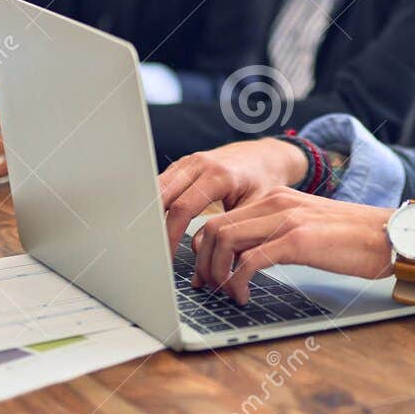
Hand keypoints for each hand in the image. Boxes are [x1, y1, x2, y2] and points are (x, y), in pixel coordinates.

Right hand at [158, 138, 309, 250]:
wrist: (265, 156)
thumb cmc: (262, 182)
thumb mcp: (253, 208)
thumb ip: (227, 228)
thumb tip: (198, 249)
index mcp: (218, 175)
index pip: (183, 208)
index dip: (170, 235)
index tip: (166, 256)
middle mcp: (199, 164)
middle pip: (162, 196)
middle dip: (153, 227)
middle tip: (151, 253)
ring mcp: (188, 162)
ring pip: (156, 188)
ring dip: (149, 215)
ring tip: (149, 242)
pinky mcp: (182, 165)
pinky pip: (161, 185)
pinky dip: (155, 205)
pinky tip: (154, 225)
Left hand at [191, 190, 391, 302]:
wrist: (390, 237)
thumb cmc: (354, 239)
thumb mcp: (307, 228)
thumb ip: (277, 234)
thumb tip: (247, 257)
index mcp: (276, 198)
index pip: (220, 217)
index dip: (203, 249)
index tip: (205, 273)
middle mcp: (276, 202)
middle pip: (213, 228)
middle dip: (201, 263)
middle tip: (205, 288)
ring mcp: (286, 219)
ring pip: (223, 240)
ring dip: (215, 273)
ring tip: (224, 293)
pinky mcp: (297, 240)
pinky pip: (249, 262)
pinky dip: (237, 283)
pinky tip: (244, 297)